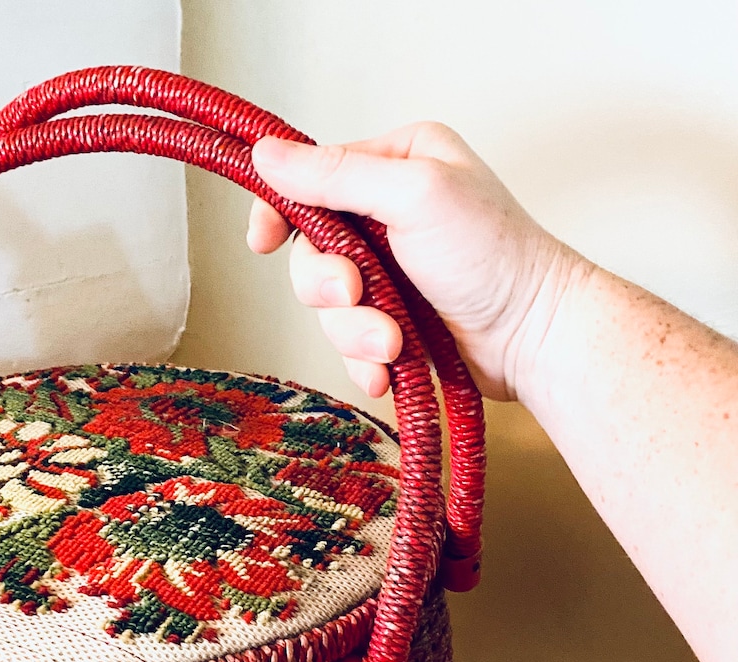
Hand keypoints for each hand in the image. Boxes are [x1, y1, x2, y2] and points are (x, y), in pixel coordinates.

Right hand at [247, 124, 588, 401]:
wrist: (535, 337)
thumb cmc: (495, 257)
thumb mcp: (415, 196)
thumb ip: (338, 176)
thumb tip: (267, 154)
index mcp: (394, 165)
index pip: (310, 180)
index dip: (279, 211)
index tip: (264, 240)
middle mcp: (386, 216)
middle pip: (309, 251)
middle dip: (329, 286)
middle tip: (357, 294)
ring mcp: (388, 273)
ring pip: (326, 306)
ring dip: (354, 331)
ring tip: (392, 343)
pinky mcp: (391, 321)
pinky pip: (347, 343)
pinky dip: (364, 360)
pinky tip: (389, 368)